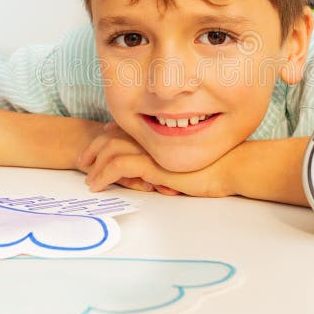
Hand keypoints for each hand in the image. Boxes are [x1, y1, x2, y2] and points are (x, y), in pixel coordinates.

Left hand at [83, 125, 231, 197]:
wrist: (231, 168)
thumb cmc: (215, 168)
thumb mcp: (185, 165)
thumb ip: (168, 166)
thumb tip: (154, 179)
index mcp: (161, 133)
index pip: (126, 129)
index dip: (107, 136)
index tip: (97, 146)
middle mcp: (154, 136)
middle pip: (112, 136)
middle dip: (93, 148)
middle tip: (82, 162)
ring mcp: (152, 149)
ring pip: (110, 149)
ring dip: (94, 163)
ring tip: (87, 177)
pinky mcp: (153, 164)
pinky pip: (119, 165)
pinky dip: (103, 174)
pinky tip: (97, 184)